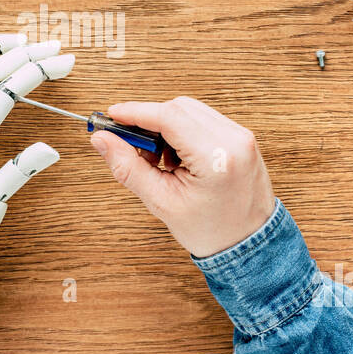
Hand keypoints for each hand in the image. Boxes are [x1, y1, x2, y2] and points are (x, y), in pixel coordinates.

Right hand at [90, 97, 276, 258]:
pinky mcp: (242, 138)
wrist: (249, 246)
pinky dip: (182, 131)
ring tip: (157, 159)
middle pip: (178, 108)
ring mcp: (241, 136)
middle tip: (129, 144)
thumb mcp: (162, 202)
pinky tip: (175, 158)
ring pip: (190, 110)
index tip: (111, 115)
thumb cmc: (211, 231)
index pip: (169, 116)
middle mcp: (234, 139)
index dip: (135, 111)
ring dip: (165, 126)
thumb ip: (128, 167)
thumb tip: (103, 140)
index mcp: (216, 157)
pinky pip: (204, 120)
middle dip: (148, 120)